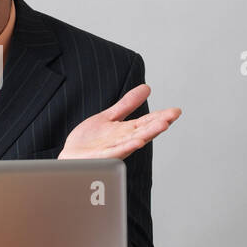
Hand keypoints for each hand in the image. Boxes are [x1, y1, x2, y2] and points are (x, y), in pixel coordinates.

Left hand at [58, 85, 180, 159]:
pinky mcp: (101, 157)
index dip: (161, 116)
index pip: (146, 122)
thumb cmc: (89, 142)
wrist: (70, 158)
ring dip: (148, 134)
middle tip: (172, 117)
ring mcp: (113, 150)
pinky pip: (115, 152)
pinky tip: (137, 142)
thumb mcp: (109, 117)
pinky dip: (126, 147)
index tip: (175, 111)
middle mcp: (122, 141)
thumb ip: (127, 105)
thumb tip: (146, 88)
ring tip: (162, 126)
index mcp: (125, 131)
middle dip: (158, 124)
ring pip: (133, 141)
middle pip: (144, 131)